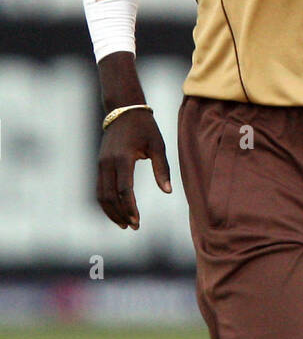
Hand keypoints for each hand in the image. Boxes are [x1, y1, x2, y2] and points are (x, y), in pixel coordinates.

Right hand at [97, 109, 171, 230]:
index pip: (123, 190)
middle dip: (120, 214)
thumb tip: (168, 192)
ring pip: (101, 195)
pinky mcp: (99, 165)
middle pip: (109, 196)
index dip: (129, 208)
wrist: (123, 111)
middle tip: (133, 227)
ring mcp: (101, 164)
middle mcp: (108, 163)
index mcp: (123, 158)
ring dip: (111, 212)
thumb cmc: (145, 128)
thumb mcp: (158, 145)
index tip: (138, 221)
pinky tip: (116, 211)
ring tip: (124, 224)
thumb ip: (162, 168)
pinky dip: (106, 203)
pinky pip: (99, 189)